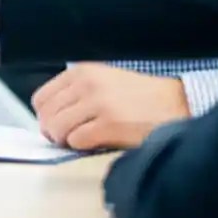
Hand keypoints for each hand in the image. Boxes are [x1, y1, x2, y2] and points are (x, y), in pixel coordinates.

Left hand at [31, 63, 189, 150]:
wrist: (176, 104)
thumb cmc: (140, 97)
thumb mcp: (103, 81)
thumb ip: (76, 92)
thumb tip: (49, 117)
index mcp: (81, 71)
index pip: (41, 98)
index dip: (45, 116)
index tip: (56, 125)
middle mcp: (86, 83)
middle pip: (46, 115)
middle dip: (53, 131)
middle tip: (67, 138)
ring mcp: (97, 103)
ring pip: (57, 128)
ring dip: (66, 140)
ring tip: (82, 140)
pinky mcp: (109, 124)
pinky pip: (76, 141)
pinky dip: (81, 146)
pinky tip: (96, 142)